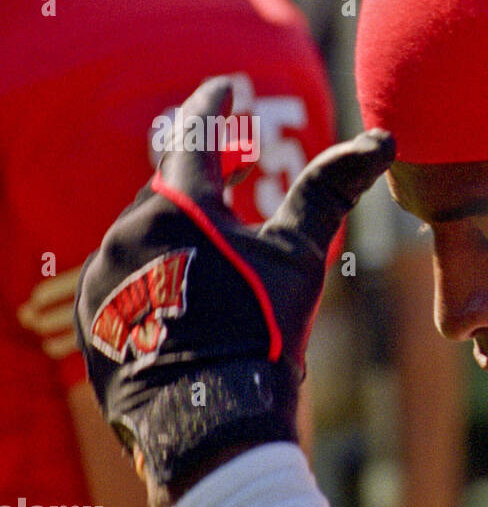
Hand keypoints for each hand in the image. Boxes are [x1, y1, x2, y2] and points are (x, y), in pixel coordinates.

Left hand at [74, 76, 394, 502]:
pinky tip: (187, 292)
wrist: (210, 421)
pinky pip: (124, 274)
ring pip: (146, 233)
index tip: (225, 85)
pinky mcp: (89, 316)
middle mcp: (127, 229)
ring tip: (217, 244)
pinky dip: (155, 270)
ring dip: (180, 231)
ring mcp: (102, 274)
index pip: (194, 132)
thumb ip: (329, 190)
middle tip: (234, 168)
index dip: (214, 104)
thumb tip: (380, 140)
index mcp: (178, 204)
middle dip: (203, 178)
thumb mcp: (301, 257)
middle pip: (170, 188)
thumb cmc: (262, 334)